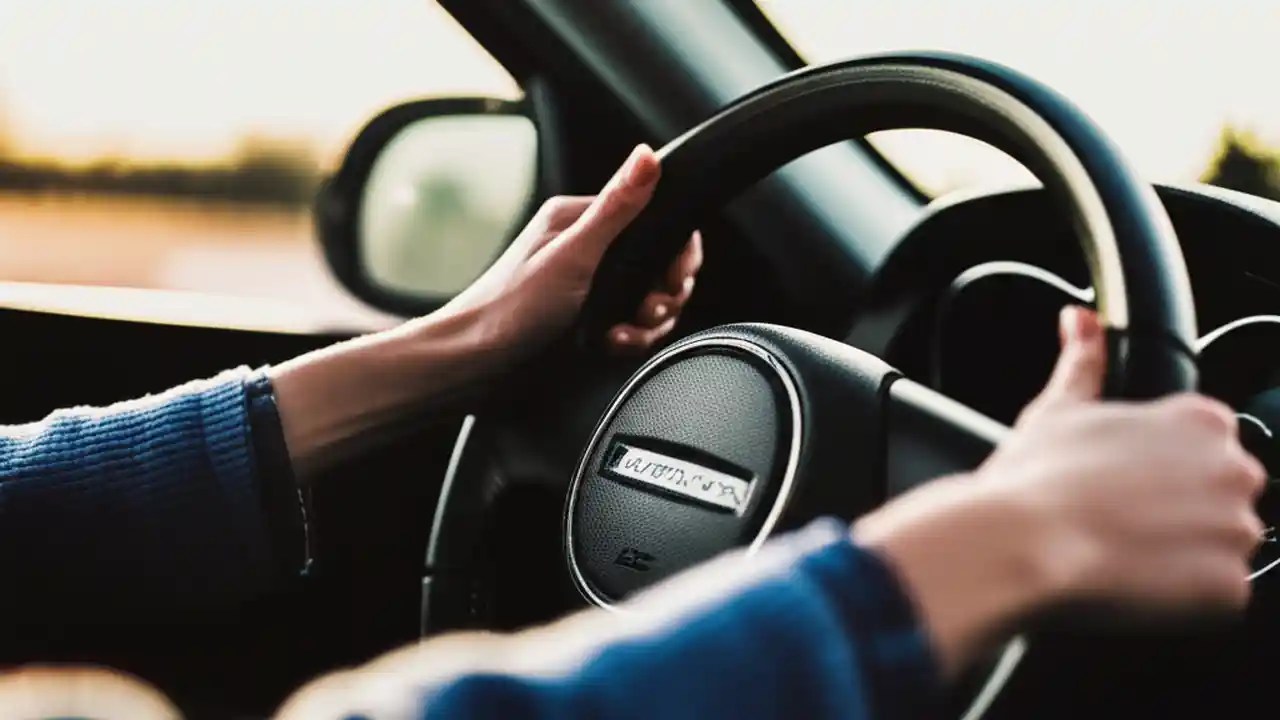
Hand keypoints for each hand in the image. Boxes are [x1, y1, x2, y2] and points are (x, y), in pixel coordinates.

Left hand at [437, 143, 702, 364]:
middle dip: (664, 293)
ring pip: (649, 297)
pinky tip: (615, 343)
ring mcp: (589, 283)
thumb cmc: (511, 306)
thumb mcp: (573, 254)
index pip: (654, 220)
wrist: (476, 363)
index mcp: (581, 219)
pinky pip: (631, 323)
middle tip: (649, 311)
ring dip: (648, 321)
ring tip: (627, 332)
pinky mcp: (588, 317)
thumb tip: (648, 155)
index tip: (675, 278)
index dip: (675, 251)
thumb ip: (616, 207)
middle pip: (658, 263)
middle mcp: (587, 246)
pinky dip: (632, 337)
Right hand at [855, 306, 1265, 674]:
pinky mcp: (1229, 588)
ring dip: (1182, 557)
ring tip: (1120, 556)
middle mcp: (1234, 470)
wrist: (1021, 546)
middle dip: (1179, 513)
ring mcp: (1236, 531)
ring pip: (1220, 548)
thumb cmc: (1034, 478)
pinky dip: (1181, 599)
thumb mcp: (1058, 408)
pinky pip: (1216, 596)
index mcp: (1200, 421)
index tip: (1123, 486)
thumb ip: (1083, 360)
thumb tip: (1079, 319)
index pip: (1203, 447)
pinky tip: (1132, 583)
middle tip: (1118, 524)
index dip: (1158, 471)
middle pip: (1220, 497)